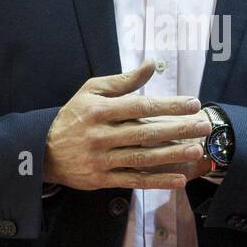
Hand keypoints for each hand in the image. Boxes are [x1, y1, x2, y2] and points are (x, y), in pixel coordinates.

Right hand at [42, 60, 212, 189]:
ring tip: (196, 150)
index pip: (140, 106)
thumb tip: (151, 65)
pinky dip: (157, 181)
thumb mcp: (92, 91)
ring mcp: (101, 159)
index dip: (168, 105)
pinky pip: (133, 181)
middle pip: (145, 133)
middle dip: (178, 130)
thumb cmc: (73, 116)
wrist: (43, 149)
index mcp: (99, 110)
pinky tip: (178, 179)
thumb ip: (123, 80)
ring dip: (172, 156)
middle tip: (203, 127)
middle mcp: (100, 135)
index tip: (193, 103)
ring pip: (142, 159)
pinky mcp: (102, 179)